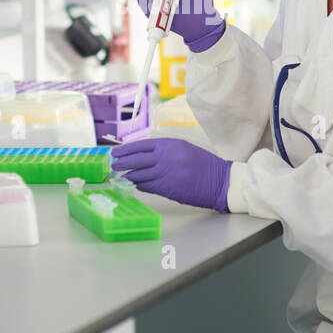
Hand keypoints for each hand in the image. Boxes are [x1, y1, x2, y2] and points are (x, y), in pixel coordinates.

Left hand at [110, 138, 231, 212]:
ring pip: (139, 174)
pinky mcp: (167, 188)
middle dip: (122, 162)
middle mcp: (166, 156)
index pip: (142, 145)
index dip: (126, 149)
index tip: (116, 152)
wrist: (219, 181)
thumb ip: (164, 152)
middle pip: (136, 159)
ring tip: (119, 176)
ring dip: (128, 175)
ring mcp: (166, 172)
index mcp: (170, 144)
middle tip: (112, 165)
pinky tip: (135, 184)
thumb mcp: (184, 150)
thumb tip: (144, 157)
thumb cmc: (203, 165)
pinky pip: (147, 186)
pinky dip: (139, 185)